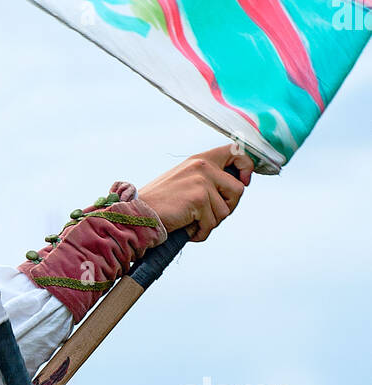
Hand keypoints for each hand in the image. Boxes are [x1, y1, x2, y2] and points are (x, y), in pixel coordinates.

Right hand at [139, 144, 254, 242]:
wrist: (139, 212)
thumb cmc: (161, 202)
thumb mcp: (186, 181)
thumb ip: (208, 178)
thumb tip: (238, 187)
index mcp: (200, 160)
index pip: (237, 152)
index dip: (246, 168)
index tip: (244, 182)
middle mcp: (203, 166)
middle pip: (238, 190)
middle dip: (227, 207)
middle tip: (207, 215)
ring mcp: (202, 182)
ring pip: (226, 211)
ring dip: (210, 222)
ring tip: (190, 220)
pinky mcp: (199, 199)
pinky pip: (212, 223)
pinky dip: (200, 232)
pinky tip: (186, 228)